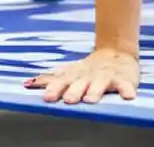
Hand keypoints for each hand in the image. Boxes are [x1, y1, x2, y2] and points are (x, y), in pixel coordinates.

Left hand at [24, 48, 139, 103]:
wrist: (115, 53)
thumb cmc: (86, 70)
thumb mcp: (67, 73)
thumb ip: (48, 80)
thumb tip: (25, 84)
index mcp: (74, 75)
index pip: (62, 82)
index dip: (55, 89)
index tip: (48, 98)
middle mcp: (88, 76)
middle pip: (80, 84)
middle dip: (74, 91)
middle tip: (69, 100)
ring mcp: (106, 77)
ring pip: (101, 84)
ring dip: (96, 91)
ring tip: (91, 99)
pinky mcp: (124, 79)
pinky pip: (126, 85)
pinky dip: (127, 90)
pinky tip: (128, 96)